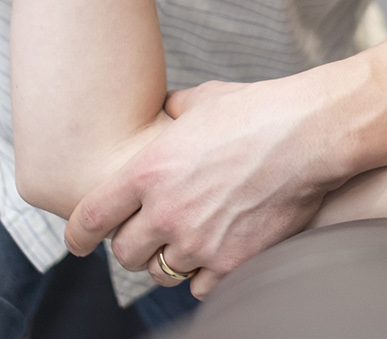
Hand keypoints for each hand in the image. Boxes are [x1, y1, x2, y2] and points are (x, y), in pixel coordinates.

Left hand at [66, 75, 338, 296]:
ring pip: (163, 273)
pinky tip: (215, 256)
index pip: (91, 217)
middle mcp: (166, 211)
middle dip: (132, 247)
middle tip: (146, 237)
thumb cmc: (258, 110)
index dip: (78, 235)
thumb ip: (173, 112)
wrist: (308, 134)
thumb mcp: (202, 100)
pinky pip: (201, 287)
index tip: (78, 243)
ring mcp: (199, 241)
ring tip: (186, 243)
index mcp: (148, 171)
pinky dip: (205, 275)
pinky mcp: (232, 262)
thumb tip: (165, 110)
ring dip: (170, 261)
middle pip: (125, 254)